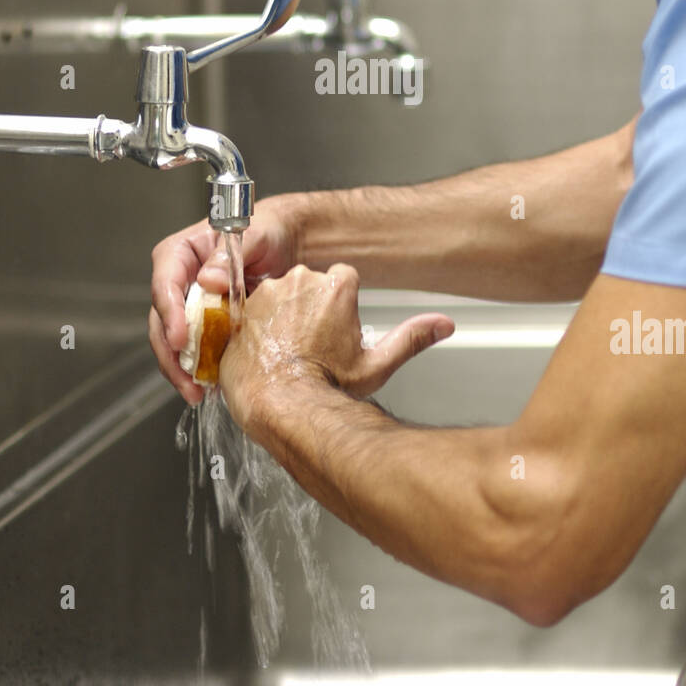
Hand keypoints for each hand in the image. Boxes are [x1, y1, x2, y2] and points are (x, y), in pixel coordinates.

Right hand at [148, 195, 302, 404]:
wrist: (289, 244)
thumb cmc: (267, 231)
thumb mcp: (253, 235)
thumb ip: (229, 256)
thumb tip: (207, 280)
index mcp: (180, 254)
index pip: (165, 285)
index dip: (170, 314)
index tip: (181, 339)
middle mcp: (179, 281)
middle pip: (161, 321)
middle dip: (171, 354)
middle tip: (186, 380)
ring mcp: (190, 305)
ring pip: (174, 342)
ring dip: (182, 370)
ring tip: (197, 393)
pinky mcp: (206, 325)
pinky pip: (197, 350)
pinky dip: (202, 369)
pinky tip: (212, 388)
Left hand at [219, 262, 454, 432]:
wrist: (282, 406)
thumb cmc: (327, 387)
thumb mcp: (376, 365)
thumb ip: (412, 337)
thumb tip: (444, 324)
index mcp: (337, 285)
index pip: (341, 280)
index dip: (337, 308)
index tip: (332, 331)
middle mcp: (301, 279)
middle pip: (308, 284)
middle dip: (307, 308)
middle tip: (308, 344)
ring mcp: (268, 290)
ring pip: (277, 294)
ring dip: (279, 314)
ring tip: (283, 350)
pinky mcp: (241, 306)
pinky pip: (247, 307)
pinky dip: (253, 323)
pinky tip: (260, 349)